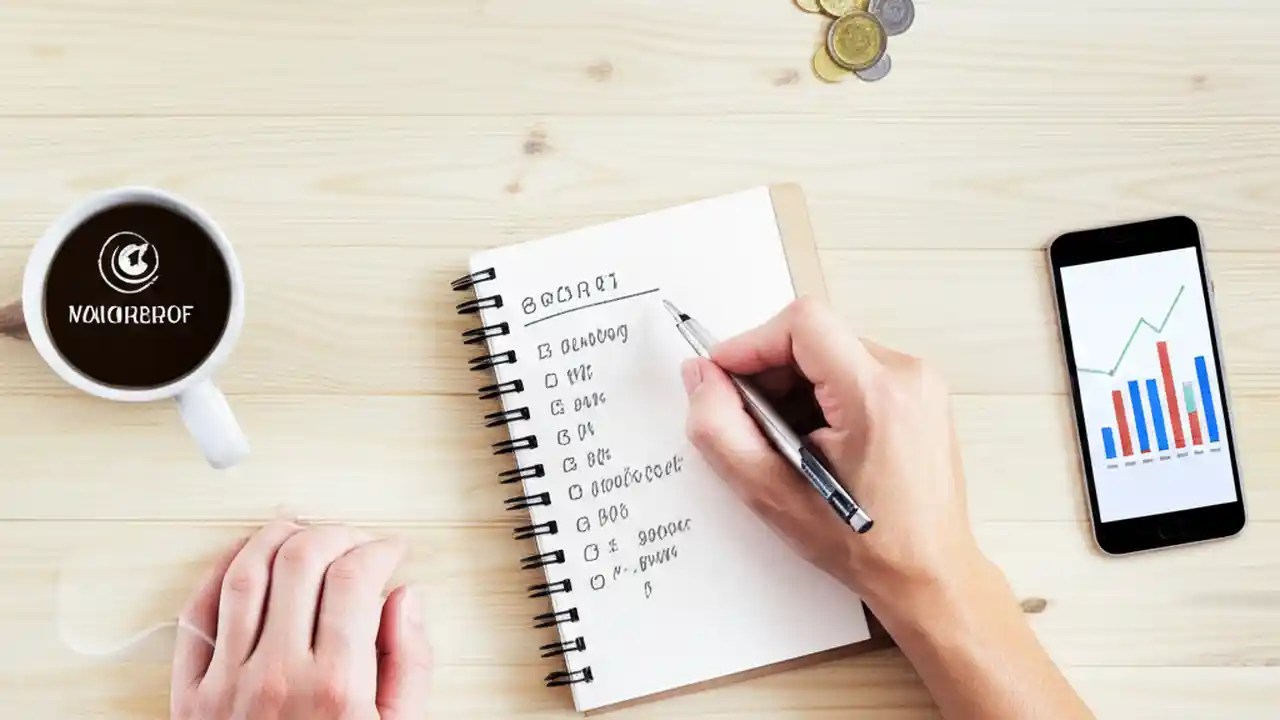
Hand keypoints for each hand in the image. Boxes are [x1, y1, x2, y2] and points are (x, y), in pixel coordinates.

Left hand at [171, 521, 431, 719]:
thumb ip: (410, 665)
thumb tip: (406, 600)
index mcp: (336, 689)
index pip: (355, 579)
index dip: (379, 549)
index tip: (390, 550)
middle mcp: (277, 677)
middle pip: (303, 561)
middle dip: (336, 534)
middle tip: (354, 540)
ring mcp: (226, 684)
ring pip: (245, 573)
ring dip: (276, 537)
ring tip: (301, 531)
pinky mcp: (189, 697)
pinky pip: (197, 615)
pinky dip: (219, 572)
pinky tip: (245, 557)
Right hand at [680, 298, 982, 614]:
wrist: (929, 574)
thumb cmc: (864, 544)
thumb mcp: (771, 493)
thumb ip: (721, 428)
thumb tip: (699, 375)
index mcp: (876, 395)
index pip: (802, 324)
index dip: (751, 344)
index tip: (722, 376)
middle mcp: (907, 377)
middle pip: (815, 336)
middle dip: (770, 372)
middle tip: (750, 423)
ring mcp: (920, 384)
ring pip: (832, 351)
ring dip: (795, 386)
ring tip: (787, 442)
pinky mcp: (920, 395)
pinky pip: (855, 369)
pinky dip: (823, 395)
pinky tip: (815, 441)